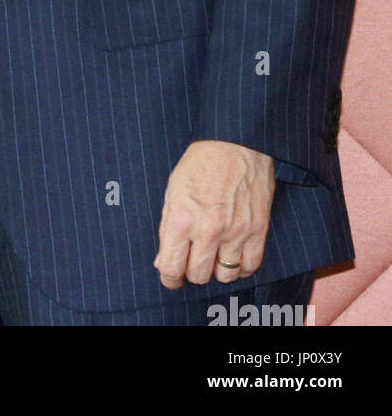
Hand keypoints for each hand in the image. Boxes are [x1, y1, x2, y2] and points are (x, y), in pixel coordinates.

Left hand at [154, 140, 274, 288]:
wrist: (235, 143)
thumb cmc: (199, 163)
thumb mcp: (173, 190)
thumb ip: (167, 228)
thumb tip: (163, 261)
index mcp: (181, 218)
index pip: (172, 268)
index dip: (169, 277)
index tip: (170, 276)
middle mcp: (208, 230)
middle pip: (198, 276)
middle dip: (191, 272)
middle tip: (191, 260)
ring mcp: (235, 232)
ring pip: (225, 276)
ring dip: (217, 269)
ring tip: (213, 255)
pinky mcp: (258, 230)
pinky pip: (250, 267)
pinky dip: (241, 266)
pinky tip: (233, 254)